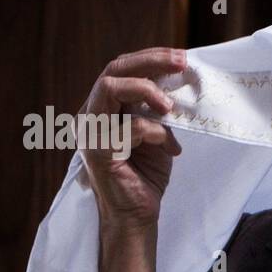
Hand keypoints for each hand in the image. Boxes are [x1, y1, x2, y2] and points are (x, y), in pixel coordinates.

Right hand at [79, 47, 185, 232]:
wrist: (137, 214)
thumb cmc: (146, 174)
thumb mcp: (157, 132)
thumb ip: (158, 108)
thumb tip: (181, 79)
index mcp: (103, 108)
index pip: (120, 69)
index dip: (150, 58)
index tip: (180, 57)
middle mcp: (91, 115)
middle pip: (113, 70)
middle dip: (150, 62)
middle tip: (181, 63)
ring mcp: (90, 132)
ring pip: (111, 88)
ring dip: (146, 90)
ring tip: (169, 107)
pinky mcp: (98, 151)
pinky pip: (130, 127)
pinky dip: (157, 132)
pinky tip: (171, 148)